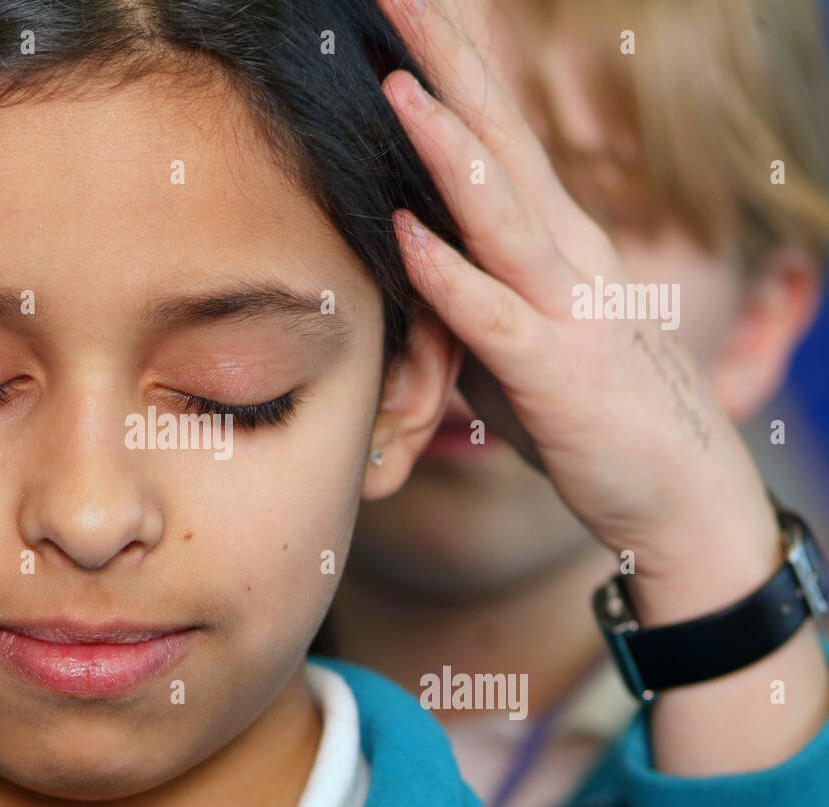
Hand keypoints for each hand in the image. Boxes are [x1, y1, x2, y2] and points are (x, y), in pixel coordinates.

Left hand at [377, 0, 780, 625]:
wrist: (675, 493)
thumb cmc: (582, 413)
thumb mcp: (503, 342)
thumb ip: (455, 297)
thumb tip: (397, 269)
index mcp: (550, 238)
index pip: (492, 133)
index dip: (448, 65)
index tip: (400, 8)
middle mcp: (565, 252)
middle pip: (498, 138)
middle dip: (447, 61)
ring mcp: (565, 306)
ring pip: (500, 209)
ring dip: (447, 145)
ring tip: (395, 83)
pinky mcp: (557, 370)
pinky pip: (495, 315)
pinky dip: (450, 274)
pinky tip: (408, 231)